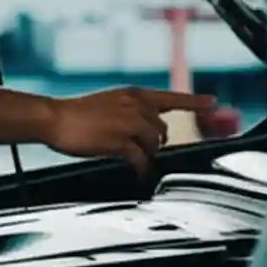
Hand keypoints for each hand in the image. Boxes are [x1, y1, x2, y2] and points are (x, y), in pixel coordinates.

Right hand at [42, 87, 216, 175]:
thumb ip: (130, 112)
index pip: (171, 97)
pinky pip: (141, 159)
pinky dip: (141, 168)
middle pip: (162, 130)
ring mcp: (129, 123)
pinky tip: (136, 172)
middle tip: (136, 148)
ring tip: (128, 156)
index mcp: (132, 94)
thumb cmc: (75, 113)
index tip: (213, 103)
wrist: (53, 118)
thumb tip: (147, 131)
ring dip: (146, 154)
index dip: (195, 101)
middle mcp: (135, 106)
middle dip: (154, 142)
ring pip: (154, 145)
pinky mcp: (121, 142)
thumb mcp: (108, 102)